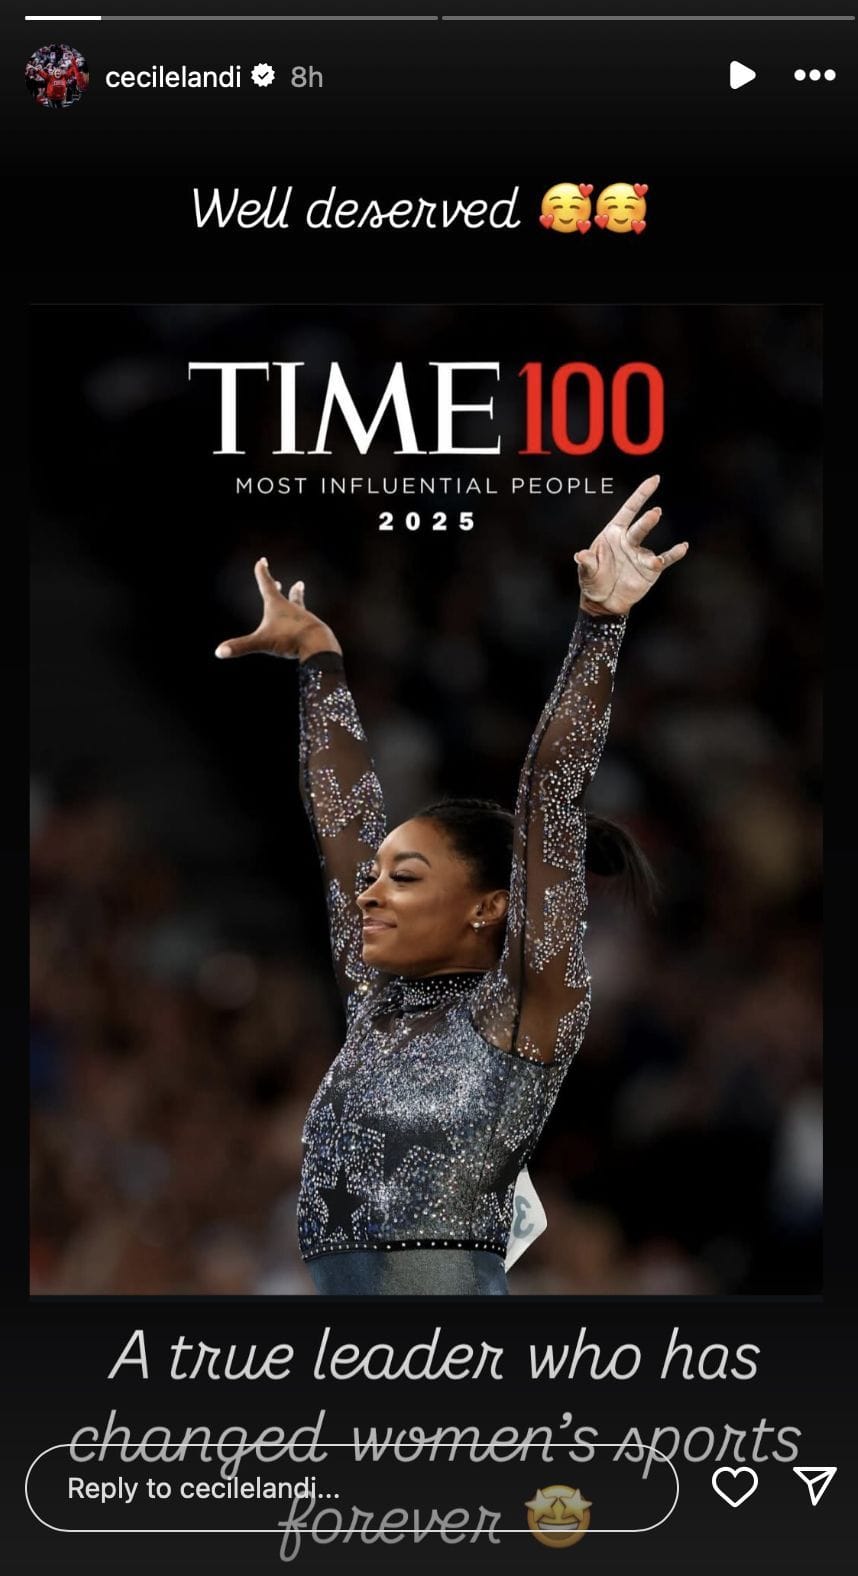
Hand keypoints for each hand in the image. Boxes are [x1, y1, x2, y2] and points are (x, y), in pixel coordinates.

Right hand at [214, 560, 340, 660]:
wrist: (319, 645)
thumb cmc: (290, 639)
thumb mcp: (262, 642)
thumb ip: (241, 647)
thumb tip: (218, 652)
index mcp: (277, 606)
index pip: (266, 585)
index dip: (262, 573)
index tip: (262, 560)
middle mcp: (292, 609)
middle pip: (286, 595)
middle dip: (280, 586)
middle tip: (280, 580)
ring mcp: (304, 619)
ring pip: (299, 607)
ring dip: (296, 598)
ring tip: (298, 591)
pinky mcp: (314, 631)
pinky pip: (306, 625)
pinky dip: (302, 623)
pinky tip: (304, 630)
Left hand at [574, 475, 688, 616]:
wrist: (604, 602)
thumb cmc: (593, 581)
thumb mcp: (587, 572)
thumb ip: (586, 562)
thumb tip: (581, 555)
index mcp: (613, 534)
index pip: (628, 510)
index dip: (641, 495)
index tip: (655, 480)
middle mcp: (629, 540)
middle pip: (640, 526)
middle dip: (647, 520)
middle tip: (655, 513)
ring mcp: (641, 554)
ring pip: (649, 543)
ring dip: (654, 536)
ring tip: (659, 524)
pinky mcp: (650, 569)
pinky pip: (665, 559)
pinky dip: (674, 553)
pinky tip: (682, 547)